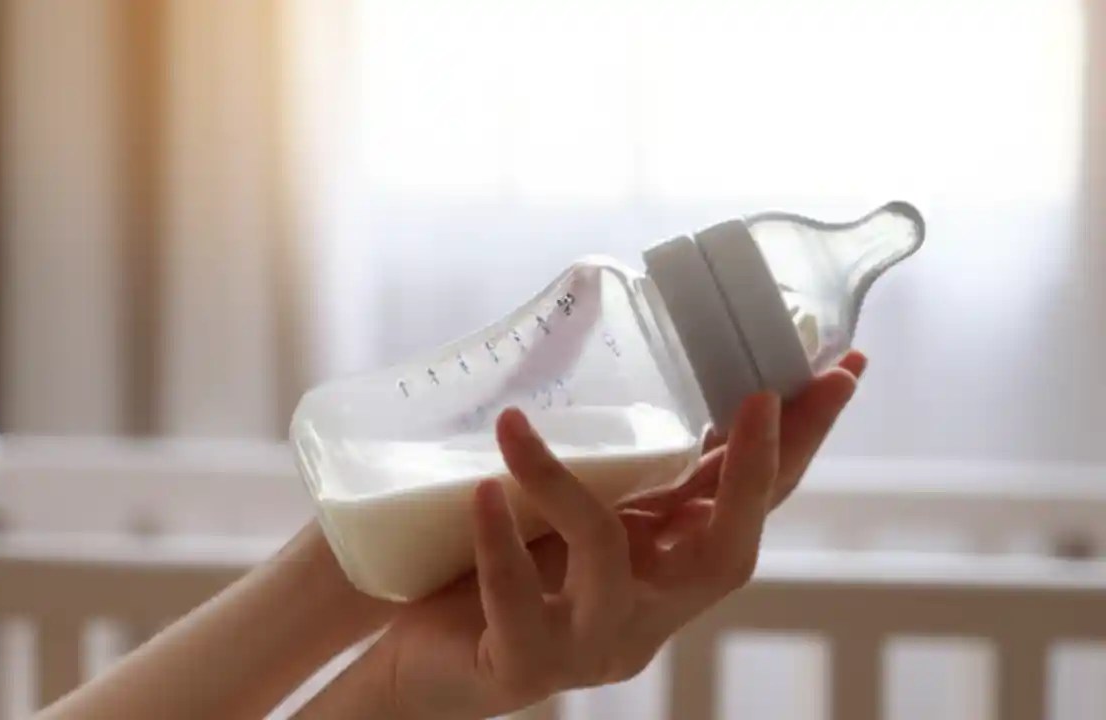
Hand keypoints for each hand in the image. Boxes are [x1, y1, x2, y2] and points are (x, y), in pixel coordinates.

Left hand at [357, 350, 864, 718]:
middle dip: (753, 477)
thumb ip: (632, 468)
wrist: (431, 657)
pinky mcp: (523, 667)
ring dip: (566, 487)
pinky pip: (520, 607)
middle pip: (725, 555)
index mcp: (668, 566)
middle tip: (760, 399)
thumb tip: (673, 371)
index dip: (798, 446)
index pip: (752, 506)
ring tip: (516, 425)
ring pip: (605, 565)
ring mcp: (590, 646)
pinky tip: (486, 492)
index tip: (839, 371)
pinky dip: (502, 546)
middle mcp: (647, 612)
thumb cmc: (514, 569)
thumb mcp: (583, 510)